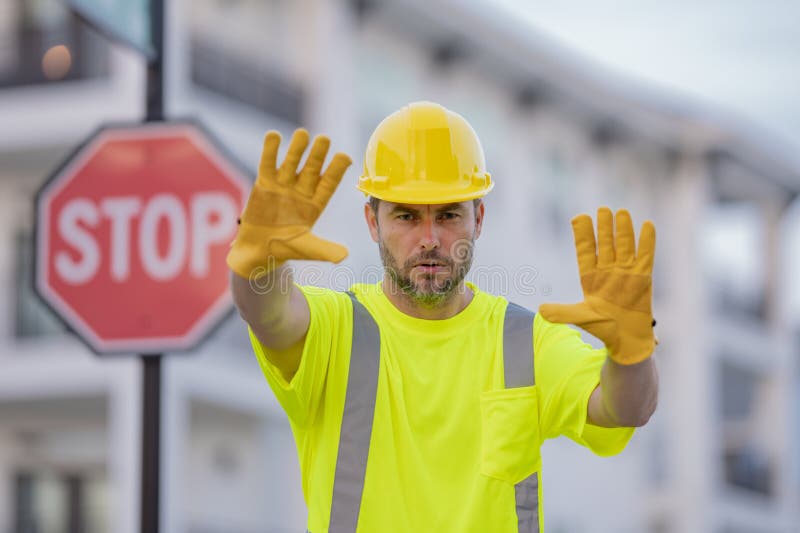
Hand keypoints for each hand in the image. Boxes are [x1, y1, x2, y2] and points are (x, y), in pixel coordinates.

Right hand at [226, 128, 351, 278]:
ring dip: (297, 149)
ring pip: (292, 162)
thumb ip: (324, 250)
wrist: (258, 250)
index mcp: (316, 203)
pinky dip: (270, 150)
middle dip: (318, 155)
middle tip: (324, 139)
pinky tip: (273, 135)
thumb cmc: (285, 249)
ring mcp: (283, 185)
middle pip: (312, 169)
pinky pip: (268, 164)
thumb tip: (344, 256)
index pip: (329, 183)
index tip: (346, 157)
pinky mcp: (264, 184)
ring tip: (302, 134)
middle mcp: (302, 191)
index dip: (337, 171)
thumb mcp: (306, 249)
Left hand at [538, 207, 655, 364]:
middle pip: (606, 244)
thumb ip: (563, 312)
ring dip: (623, 230)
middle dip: (604, 227)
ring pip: (624, 246)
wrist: (626, 339)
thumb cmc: (602, 328)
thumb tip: (541, 310)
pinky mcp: (643, 277)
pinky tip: (647, 224)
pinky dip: (647, 241)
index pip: (586, 251)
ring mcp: (626, 272)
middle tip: (602, 209)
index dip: (583, 235)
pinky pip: (645, 255)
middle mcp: (608, 270)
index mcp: (590, 277)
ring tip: (621, 211)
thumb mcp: (581, 317)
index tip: (579, 217)